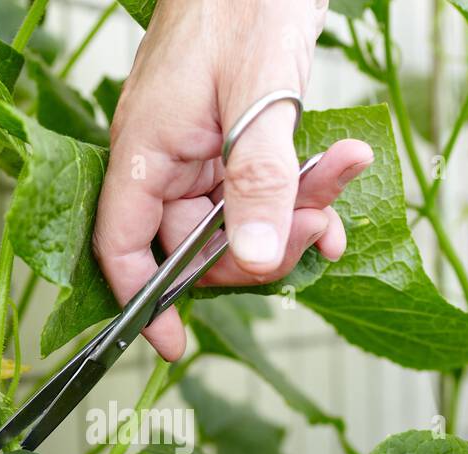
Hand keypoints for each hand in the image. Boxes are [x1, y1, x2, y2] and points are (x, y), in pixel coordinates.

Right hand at [94, 0, 373, 360]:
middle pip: (198, 244)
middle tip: (316, 226)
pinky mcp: (237, 137)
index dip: (145, 302)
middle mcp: (168, 159)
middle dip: (262, 246)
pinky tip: (343, 170)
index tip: (174, 343)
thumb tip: (251, 258)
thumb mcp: (258, 96)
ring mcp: (202, 149)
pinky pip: (264, 187)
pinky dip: (304, 188)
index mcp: (146, 152)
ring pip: (241, 217)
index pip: (124, 246)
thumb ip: (258, 181)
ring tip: (343, 175)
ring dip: (297, 210)